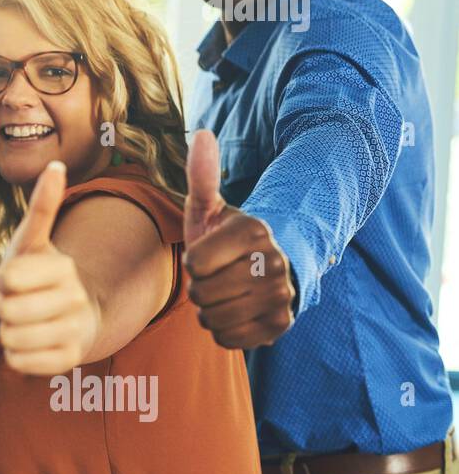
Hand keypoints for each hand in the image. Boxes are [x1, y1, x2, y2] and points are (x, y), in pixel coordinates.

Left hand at [0, 162, 98, 374]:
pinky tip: (32, 343)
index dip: (2, 280)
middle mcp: (74, 299)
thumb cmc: (41, 273)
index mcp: (62, 266)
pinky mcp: (69, 360)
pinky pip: (20, 362)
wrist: (77, 315)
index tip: (15, 277)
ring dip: (8, 331)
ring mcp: (74, 330)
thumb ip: (43, 205)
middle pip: (6, 310)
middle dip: (2, 307)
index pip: (6, 278)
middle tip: (17, 303)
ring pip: (10, 338)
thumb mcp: (35, 239)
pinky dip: (16, 356)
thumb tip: (57, 164)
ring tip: (24, 322)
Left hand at [183, 129, 295, 348]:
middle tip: (216, 275)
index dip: (193, 261)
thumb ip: (201, 175)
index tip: (209, 252)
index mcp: (256, 231)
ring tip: (225, 291)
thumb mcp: (209, 207)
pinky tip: (234, 311)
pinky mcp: (281, 326)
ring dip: (209, 310)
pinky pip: (227, 339)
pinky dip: (222, 330)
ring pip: (213, 319)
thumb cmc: (226, 237)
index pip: (195, 263)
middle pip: (202, 294)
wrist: (263, 269)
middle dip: (199, 287)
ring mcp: (281, 297)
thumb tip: (202, 134)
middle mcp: (276, 263)